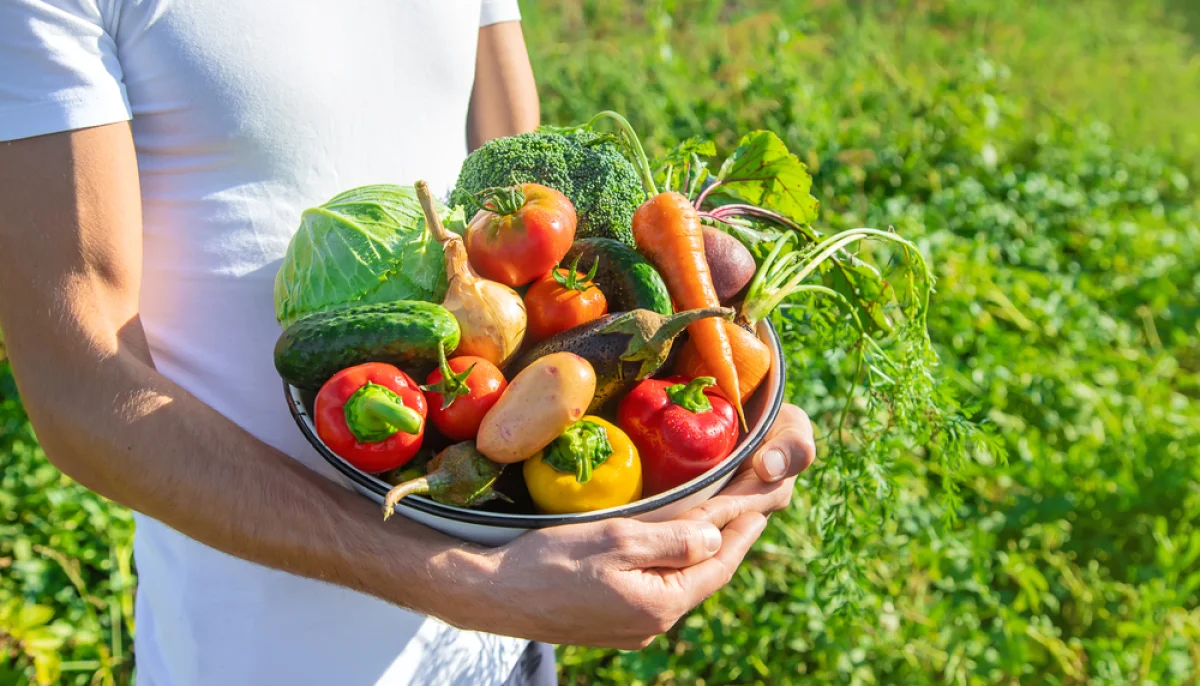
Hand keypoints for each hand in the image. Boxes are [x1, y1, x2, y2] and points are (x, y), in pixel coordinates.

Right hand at [428, 404, 815, 649]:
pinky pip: (657, 588)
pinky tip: (672, 545)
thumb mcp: (614, 541)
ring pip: (681, 582)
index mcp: (660, 605)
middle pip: (704, 574)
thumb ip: (670, 540)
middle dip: (731, 538)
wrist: (490, 595)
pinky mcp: (610, 621)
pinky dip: (673, 562)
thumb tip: (715, 535)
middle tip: (756, 504)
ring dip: (702, 551)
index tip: (767, 500)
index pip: (719, 562)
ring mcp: (631, 626)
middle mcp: (652, 623)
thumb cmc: (547, 562)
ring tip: (723, 520)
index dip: (744, 528)